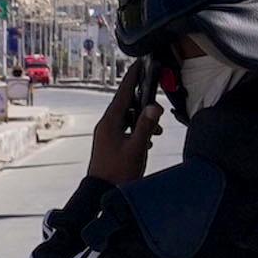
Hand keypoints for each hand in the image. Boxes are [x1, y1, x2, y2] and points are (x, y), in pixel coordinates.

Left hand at [87, 66, 163, 184]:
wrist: (101, 193)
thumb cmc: (118, 172)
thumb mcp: (136, 148)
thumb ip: (146, 126)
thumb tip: (154, 106)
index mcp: (110, 122)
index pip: (123, 93)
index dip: (132, 78)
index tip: (139, 64)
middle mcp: (106, 125)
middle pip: (125, 104)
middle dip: (142, 102)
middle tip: (155, 102)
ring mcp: (106, 134)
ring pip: (126, 118)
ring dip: (142, 120)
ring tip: (156, 131)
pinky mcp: (109, 143)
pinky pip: (124, 129)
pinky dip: (136, 130)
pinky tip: (147, 141)